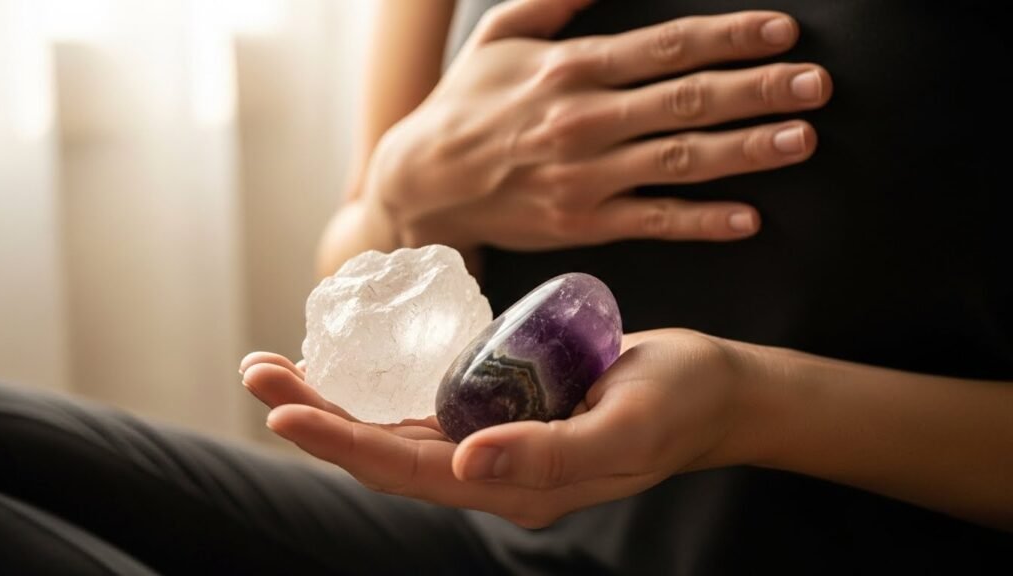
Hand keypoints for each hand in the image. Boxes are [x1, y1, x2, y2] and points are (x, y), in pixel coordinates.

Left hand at [240, 329, 750, 527]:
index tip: (282, 411)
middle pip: (385, 452)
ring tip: (276, 368)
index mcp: (516, 486)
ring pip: (396, 429)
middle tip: (257, 373)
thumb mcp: (626, 427)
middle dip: (316, 417)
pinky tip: (347, 367)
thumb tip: (464, 463)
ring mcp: (494, 442)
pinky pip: (426, 407)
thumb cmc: (680, 402)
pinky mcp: (502, 411)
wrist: (716, 391)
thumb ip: (550, 454)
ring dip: (334, 402)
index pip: (408, 470)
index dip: (342, 443)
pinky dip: (378, 388)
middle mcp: (493, 470)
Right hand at [367, 0, 831, 250]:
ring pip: (680, 161)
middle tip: (816, 85)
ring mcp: (587, 177)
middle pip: (687, 101)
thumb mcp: (499, 37)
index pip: (667, 46)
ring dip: (747, 150)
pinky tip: (749, 217)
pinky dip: (702, 221)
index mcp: (570, 68)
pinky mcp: (584, 222)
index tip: (782, 32)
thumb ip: (554, 0)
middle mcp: (585, 121)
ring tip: (801, 139)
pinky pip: (654, 220)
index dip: (729, 37)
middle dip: (758, 90)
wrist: (425, 183)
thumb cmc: (465, 105)